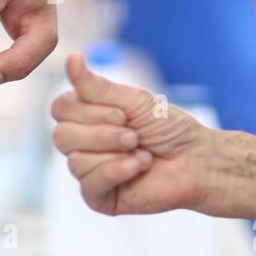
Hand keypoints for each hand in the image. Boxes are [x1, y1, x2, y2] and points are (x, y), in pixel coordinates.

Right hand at [50, 53, 218, 215]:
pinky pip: (89, 184)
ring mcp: (88, 171)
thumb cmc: (167, 128)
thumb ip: (95, 85)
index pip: (60, 109)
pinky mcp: (98, 197)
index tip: (122, 113)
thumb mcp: (131, 100)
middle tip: (134, 135)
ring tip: (141, 151)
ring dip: (115, 152)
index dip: (89, 110)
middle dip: (103, 133)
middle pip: (62, 136)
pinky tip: (139, 167)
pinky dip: (117, 172)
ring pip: (74, 161)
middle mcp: (81, 144)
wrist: (196, 159)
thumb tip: (71, 57)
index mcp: (85, 117)